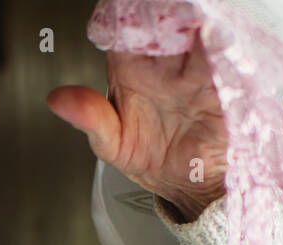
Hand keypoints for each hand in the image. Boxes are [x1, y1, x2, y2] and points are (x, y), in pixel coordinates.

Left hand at [47, 28, 227, 221]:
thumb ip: (89, 119)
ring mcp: (195, 68)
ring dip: (190, 20)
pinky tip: (210, 36)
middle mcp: (165, 62)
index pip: (125, 30)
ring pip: (194, 30)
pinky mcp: (224, 81)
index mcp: (133, 68)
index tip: (125, 9)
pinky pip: (223, 55)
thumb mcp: (114, 145)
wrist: (194, 188)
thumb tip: (57, 100)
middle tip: (158, 10)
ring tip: (184, 16)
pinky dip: (218, 42)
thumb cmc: (154, 159)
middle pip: (163, 22)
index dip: (125, 17)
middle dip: (162, 12)